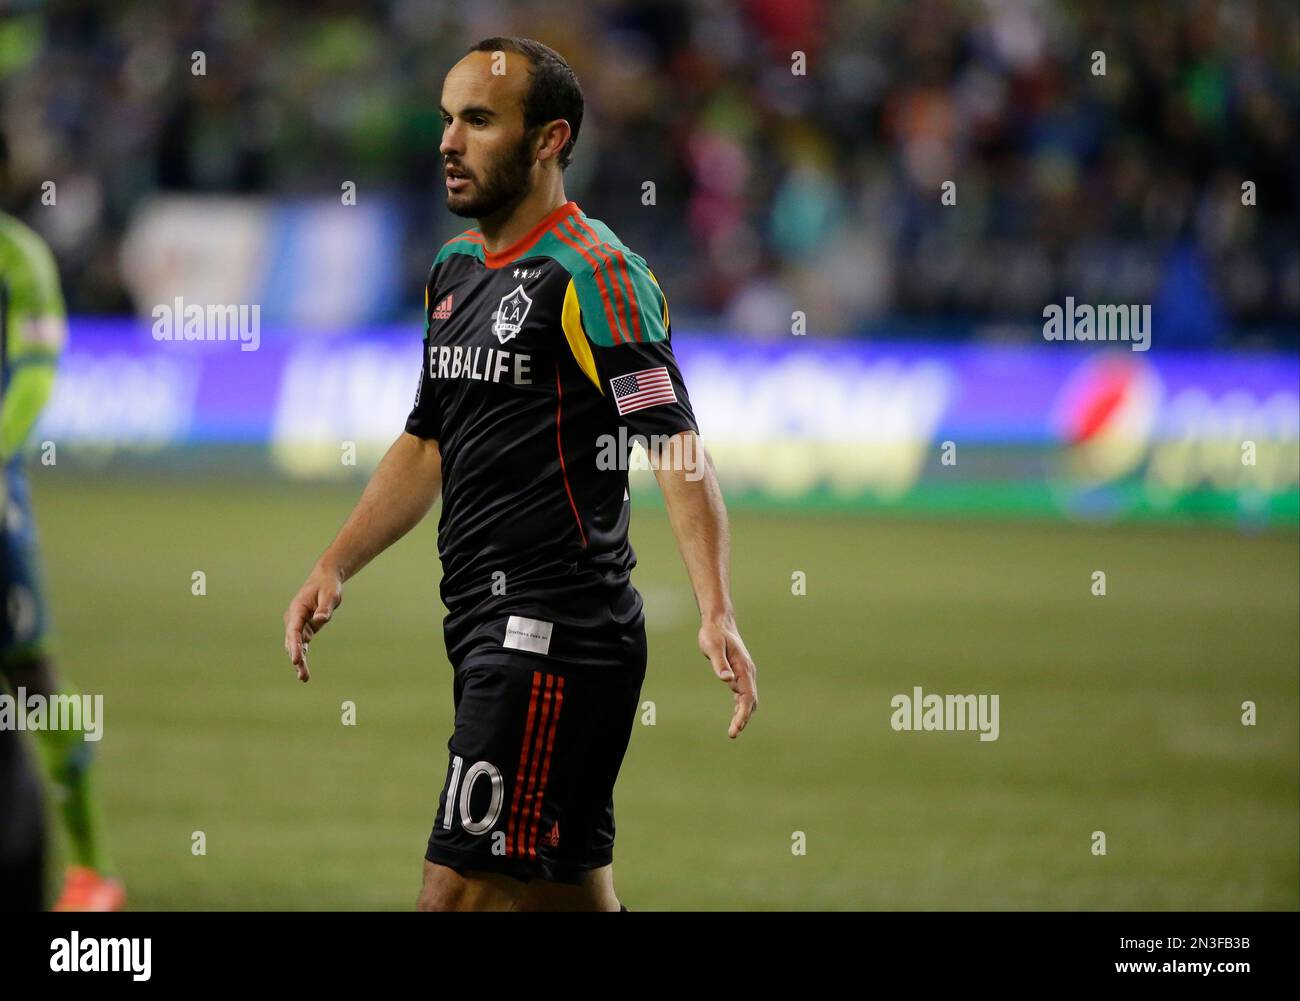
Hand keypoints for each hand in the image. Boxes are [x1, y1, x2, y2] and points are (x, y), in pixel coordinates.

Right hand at [282, 564, 343, 682]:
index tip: (296, 659)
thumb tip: (321, 619)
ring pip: (296, 646)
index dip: (295, 646)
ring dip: (299, 661)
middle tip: (302, 675)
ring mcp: (298, 624)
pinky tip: (303, 670)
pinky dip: (302, 656)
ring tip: (304, 678)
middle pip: (292, 642)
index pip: (294, 631)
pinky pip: (302, 644)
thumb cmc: (328, 586)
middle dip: (297, 658)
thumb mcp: (330, 594)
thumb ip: (325, 608)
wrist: (325, 580)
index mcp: (297, 610)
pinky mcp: (304, 628)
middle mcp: (294, 618)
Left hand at [698, 614, 757, 738]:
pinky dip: (741, 706)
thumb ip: (719, 664)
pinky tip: (736, 715)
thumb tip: (726, 680)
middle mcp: (748, 672)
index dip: (742, 713)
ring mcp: (745, 673)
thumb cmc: (714, 634)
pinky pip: (744, 694)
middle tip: (732, 733)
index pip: (747, 696)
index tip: (735, 727)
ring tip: (734, 730)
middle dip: (743, 718)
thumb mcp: (713, 647)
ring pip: (749, 699)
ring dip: (743, 714)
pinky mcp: (740, 673)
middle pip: (750, 701)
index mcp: (743, 668)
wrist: (719, 622)